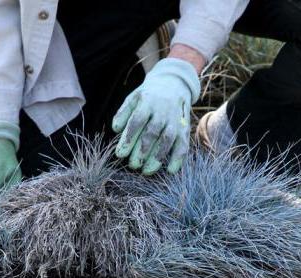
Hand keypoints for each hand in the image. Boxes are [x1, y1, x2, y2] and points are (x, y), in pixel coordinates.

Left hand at [112, 58, 200, 174]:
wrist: (173, 84)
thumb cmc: (148, 96)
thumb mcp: (133, 98)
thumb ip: (123, 113)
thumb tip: (116, 129)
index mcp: (147, 102)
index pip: (137, 121)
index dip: (128, 139)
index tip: (120, 154)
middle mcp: (163, 111)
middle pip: (152, 133)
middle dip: (142, 151)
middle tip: (133, 165)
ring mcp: (175, 120)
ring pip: (167, 140)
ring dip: (157, 157)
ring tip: (146, 171)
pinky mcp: (184, 128)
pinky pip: (183, 144)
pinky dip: (178, 158)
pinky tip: (170, 170)